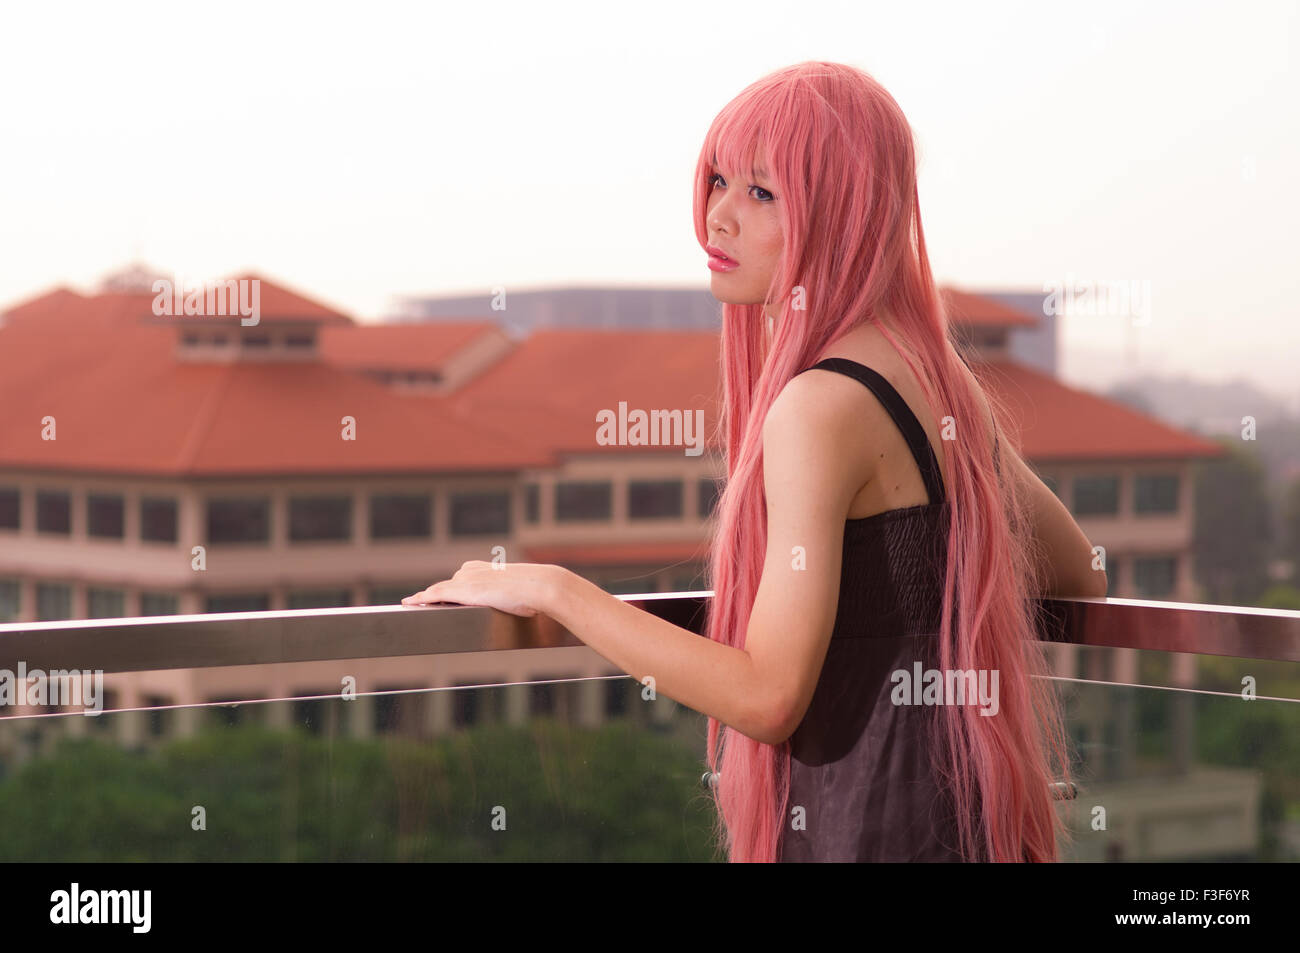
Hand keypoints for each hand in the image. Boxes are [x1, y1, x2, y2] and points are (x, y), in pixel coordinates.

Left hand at [400, 560, 559, 618]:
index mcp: (483, 568)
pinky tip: (409, 602)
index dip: (448, 588)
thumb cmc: (535, 591)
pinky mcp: (461, 591)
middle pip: (446, 585)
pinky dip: (419, 598)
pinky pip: (433, 595)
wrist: (538, 586)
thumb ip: (511, 595)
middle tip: (420, 603)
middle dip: (435, 595)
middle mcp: (470, 570)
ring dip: (424, 597)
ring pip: (437, 590)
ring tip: (411, 603)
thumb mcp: (520, 591)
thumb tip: (522, 605)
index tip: (438, 594)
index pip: (460, 579)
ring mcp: (465, 580)